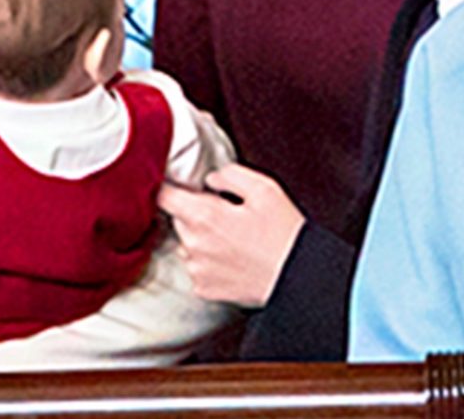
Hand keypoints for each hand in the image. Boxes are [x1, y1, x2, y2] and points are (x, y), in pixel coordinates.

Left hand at [157, 163, 304, 308]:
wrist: (300, 281)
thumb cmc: (285, 235)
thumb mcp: (264, 189)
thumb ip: (229, 175)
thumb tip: (210, 179)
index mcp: (203, 216)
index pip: (164, 196)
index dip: (170, 187)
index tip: (179, 186)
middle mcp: (194, 244)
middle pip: (177, 219)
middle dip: (193, 213)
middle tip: (225, 215)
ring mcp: (197, 269)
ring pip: (186, 244)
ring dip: (200, 239)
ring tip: (232, 240)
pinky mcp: (204, 289)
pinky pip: (196, 268)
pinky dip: (207, 262)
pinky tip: (232, 259)